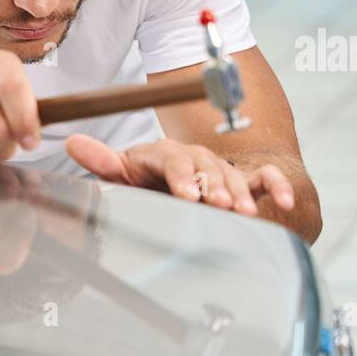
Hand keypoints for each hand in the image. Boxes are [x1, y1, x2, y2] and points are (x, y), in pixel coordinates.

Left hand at [65, 135, 294, 216]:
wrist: (178, 186)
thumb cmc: (148, 182)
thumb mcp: (123, 174)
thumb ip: (103, 162)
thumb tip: (71, 142)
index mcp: (167, 155)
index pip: (174, 161)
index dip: (182, 177)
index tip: (187, 195)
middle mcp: (197, 159)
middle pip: (208, 168)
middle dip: (213, 187)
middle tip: (217, 205)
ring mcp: (222, 171)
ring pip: (234, 176)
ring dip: (240, 194)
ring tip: (243, 213)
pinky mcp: (244, 183)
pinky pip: (264, 179)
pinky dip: (277, 187)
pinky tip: (285, 202)